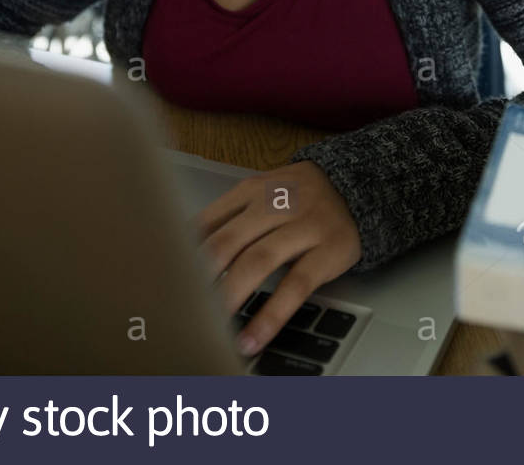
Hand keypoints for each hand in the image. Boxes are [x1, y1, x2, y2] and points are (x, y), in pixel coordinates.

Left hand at [195, 160, 360, 357]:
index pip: (208, 223)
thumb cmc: (301, 199)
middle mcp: (276, 203)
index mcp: (253, 190)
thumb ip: (226, 219)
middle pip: (227, 242)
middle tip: (179, 308)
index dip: (182, 255)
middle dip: (199, 278)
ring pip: (258, 261)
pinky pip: (295, 285)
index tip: (163, 284)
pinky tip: (253, 337)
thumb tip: (180, 252)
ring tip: (211, 326)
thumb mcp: (263, 196)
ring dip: (230, 296)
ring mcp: (304, 225)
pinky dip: (271, 315)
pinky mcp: (328, 250)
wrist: (360, 187)